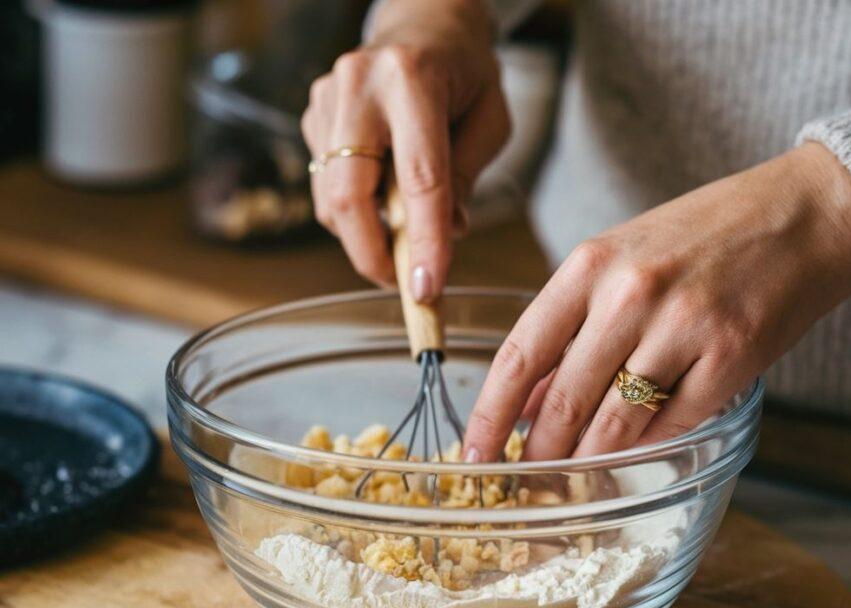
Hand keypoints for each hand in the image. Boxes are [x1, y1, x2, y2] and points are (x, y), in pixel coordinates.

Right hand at [301, 0, 509, 299]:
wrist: (423, 21)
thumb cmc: (465, 72)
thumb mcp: (490, 120)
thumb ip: (465, 177)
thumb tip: (445, 237)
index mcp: (413, 79)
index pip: (419, 180)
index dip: (423, 242)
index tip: (428, 290)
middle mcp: (359, 85)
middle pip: (349, 194)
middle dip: (372, 254)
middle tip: (401, 284)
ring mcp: (327, 98)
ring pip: (332, 197)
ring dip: (365, 235)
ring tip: (401, 238)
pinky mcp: (312, 114)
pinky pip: (326, 184)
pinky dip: (354, 210)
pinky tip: (382, 198)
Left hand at [463, 143, 850, 460]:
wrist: (802, 213)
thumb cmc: (702, 236)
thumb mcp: (619, 262)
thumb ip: (569, 329)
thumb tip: (522, 402)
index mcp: (590, 265)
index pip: (520, 354)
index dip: (489, 414)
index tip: (474, 454)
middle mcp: (630, 294)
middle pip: (564, 398)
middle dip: (538, 453)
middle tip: (526, 483)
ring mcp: (683, 325)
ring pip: (615, 423)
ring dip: (587, 463)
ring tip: (572, 483)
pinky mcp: (733, 356)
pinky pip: (673, 423)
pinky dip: (647, 449)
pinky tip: (633, 460)